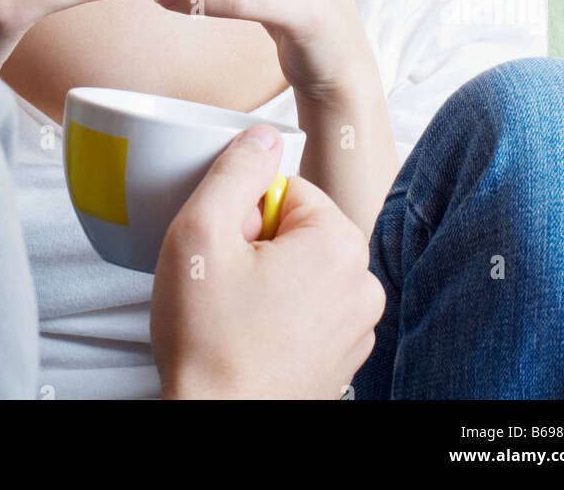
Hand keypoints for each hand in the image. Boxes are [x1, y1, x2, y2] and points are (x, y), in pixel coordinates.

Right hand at [151, 125, 385, 398]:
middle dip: (254, 245)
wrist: (218, 429)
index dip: (240, 213)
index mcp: (339, 244)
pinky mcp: (344, 359)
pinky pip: (308, 310)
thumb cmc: (208, 342)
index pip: (285, 189)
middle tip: (225, 284)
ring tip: (235, 315)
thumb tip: (263, 134)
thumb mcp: (201, 233)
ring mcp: (358, 327)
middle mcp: (363, 283)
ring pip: (301, 269)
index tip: (224, 251)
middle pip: (296, 228)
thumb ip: (235, 169)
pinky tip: (250, 339)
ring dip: (266, 281)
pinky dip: (280, 317)